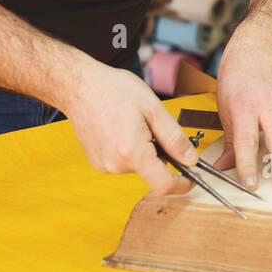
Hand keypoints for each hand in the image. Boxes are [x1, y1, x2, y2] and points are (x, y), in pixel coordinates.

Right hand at [63, 62, 196, 196]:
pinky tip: (120, 128)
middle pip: (151, 171)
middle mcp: (116, 164)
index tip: (192, 176)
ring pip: (138, 166)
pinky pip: (123, 162)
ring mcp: (104, 165)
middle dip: (160, 153)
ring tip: (132, 123)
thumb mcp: (153, 108)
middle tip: (153, 125)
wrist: (79, 86)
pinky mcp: (97, 162)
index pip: (163, 184)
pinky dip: (129, 150)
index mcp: (132, 151)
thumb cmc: (114, 90)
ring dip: (144, 150)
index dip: (182, 184)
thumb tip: (191, 159)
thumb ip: (174, 137)